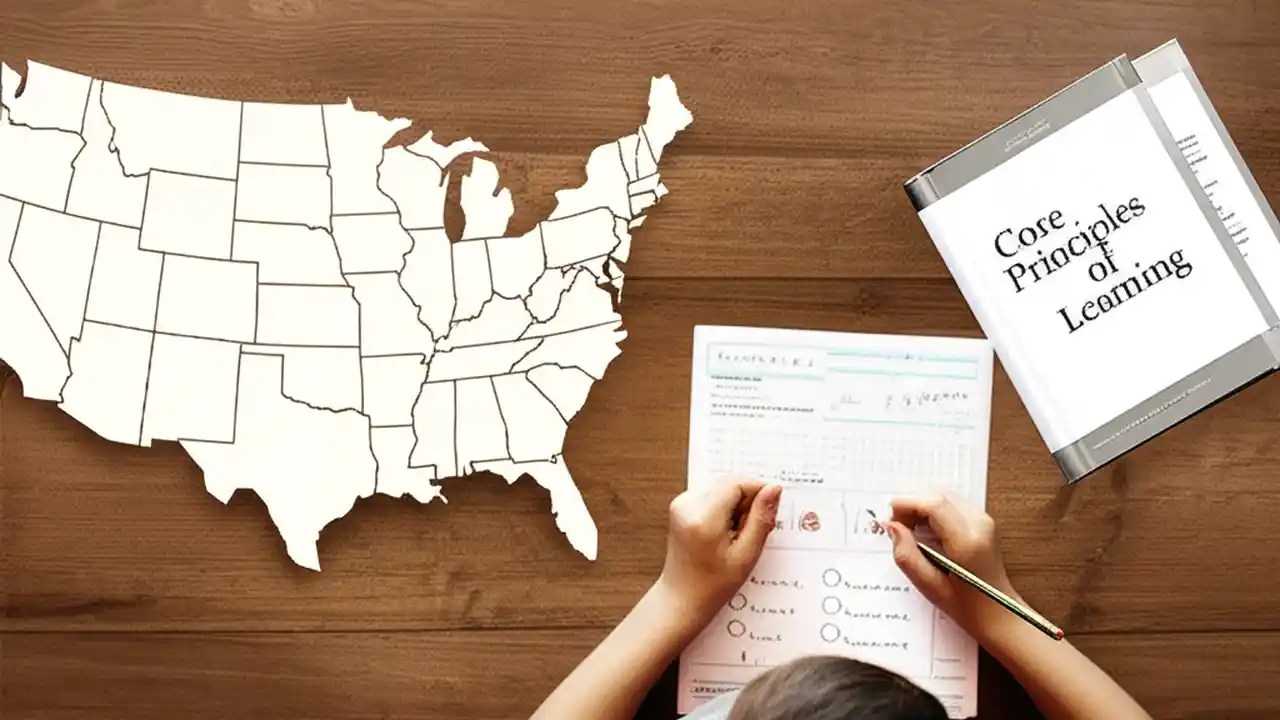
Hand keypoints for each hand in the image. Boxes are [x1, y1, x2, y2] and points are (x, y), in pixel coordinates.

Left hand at [657, 479, 781, 621]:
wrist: (682, 597)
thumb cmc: (712, 585)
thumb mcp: (746, 555)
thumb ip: (761, 519)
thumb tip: (773, 490)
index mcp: (703, 517)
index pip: (737, 483)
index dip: (758, 492)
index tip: (768, 511)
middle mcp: (687, 505)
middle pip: (728, 482)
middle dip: (746, 499)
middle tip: (750, 529)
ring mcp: (680, 504)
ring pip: (721, 486)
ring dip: (735, 503)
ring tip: (737, 533)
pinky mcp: (679, 506)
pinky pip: (710, 494)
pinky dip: (723, 506)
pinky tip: (725, 530)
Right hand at [886, 494, 1018, 640]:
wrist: (999, 614)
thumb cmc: (969, 607)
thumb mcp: (930, 586)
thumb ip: (907, 555)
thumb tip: (893, 528)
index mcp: (967, 542)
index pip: (933, 504)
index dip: (907, 505)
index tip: (890, 518)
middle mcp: (979, 525)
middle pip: (938, 496)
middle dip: (913, 506)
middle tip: (899, 529)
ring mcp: (984, 522)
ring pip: (944, 497)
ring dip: (923, 509)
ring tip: (913, 534)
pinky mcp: (983, 523)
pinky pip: (952, 506)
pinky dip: (934, 514)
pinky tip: (928, 535)